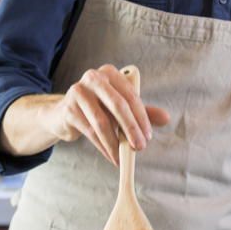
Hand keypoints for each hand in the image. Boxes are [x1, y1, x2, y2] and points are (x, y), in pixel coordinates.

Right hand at [45, 64, 170, 165]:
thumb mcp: (121, 108)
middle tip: (139, 147)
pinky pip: (90, 132)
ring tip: (122, 157)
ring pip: (102, 122)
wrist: (64, 114)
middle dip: (131, 129)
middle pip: (118, 105)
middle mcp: (93, 78)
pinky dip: (102, 147)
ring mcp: (78, 92)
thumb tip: (166, 118)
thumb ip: (142, 112)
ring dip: (115, 143)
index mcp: (110, 73)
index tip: (148, 136)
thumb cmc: (98, 108)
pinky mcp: (68, 109)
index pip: (131, 96)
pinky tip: (110, 156)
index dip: (141, 118)